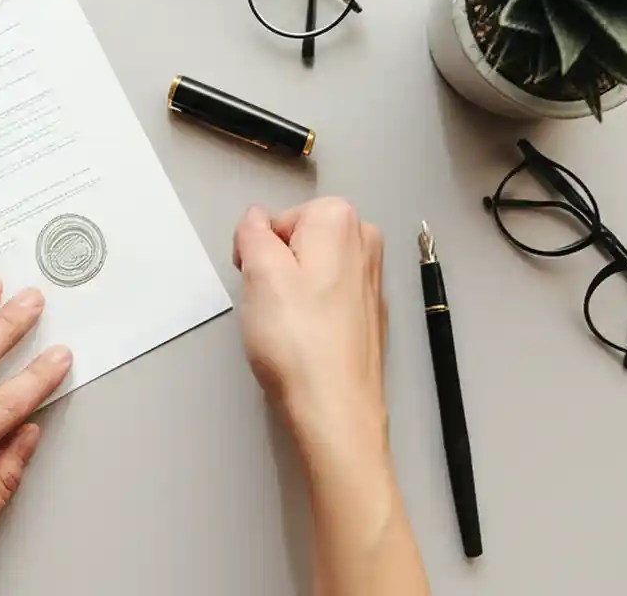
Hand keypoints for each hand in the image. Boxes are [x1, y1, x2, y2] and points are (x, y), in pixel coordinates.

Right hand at [232, 198, 387, 456]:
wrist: (335, 408)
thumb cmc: (294, 336)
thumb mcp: (258, 272)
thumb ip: (252, 233)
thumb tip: (256, 219)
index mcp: (339, 218)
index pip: (277, 220)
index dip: (258, 251)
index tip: (257, 286)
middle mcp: (366, 240)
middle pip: (299, 242)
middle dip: (277, 269)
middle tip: (270, 307)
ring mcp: (373, 280)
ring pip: (313, 271)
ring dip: (294, 293)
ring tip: (287, 328)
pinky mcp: (372, 315)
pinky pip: (330, 299)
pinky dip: (314, 314)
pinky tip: (307, 343)